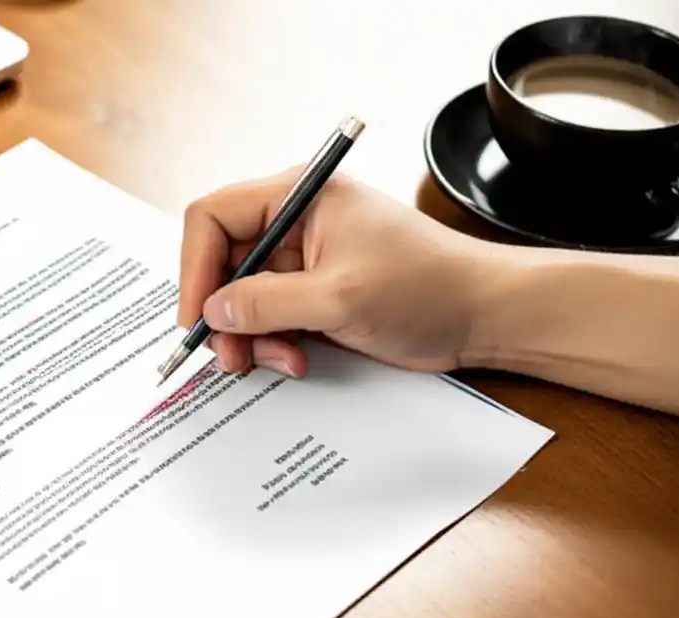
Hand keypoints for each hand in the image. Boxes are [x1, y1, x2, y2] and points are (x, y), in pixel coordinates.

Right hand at [179, 168, 494, 375]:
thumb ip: (267, 304)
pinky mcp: (314, 292)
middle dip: (224, 313)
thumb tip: (212, 312)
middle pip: (222, 261)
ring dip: (250, 336)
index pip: (214, 216)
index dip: (195, 267)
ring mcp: (304, 258)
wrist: (483, 314)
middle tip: (231, 355)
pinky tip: (298, 360)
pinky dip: (273, 343)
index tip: (197, 316)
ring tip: (278, 361)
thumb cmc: (428, 286)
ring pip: (242, 297)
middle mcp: (295, 220)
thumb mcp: (339, 297)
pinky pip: (268, 317)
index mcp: (300, 195)